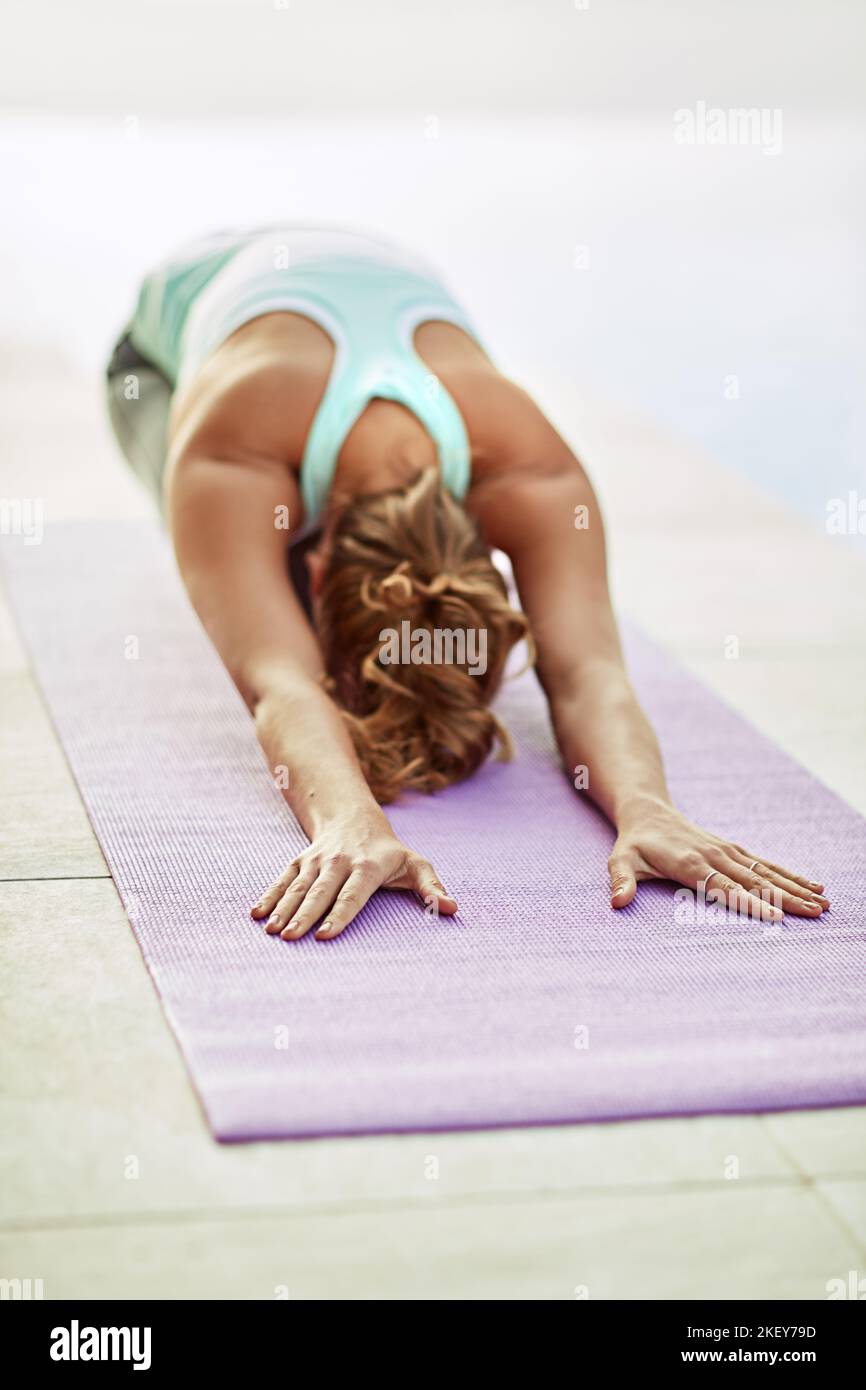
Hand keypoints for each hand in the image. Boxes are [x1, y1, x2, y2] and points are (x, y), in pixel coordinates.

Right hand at [250, 811, 457, 940]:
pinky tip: (257, 915)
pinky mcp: (300, 862)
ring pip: (298, 887)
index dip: (340, 915)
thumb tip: (452, 908)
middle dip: (305, 916)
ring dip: (283, 909)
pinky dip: (270, 896)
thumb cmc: (390, 852)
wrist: (355, 818)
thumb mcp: (415, 864)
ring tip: (272, 932)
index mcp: (367, 867)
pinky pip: (283, 880)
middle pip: (320, 892)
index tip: (326, 936)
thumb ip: (431, 888)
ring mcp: (317, 861)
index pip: (352, 895)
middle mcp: (338, 862)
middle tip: (290, 938)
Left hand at [608, 796, 828, 921]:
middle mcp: (714, 856)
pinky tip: (811, 886)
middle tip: (814, 913)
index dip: (749, 902)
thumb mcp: (620, 860)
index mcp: (689, 863)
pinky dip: (789, 875)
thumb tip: (616, 903)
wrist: (648, 811)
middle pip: (754, 881)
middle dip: (786, 898)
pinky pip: (765, 864)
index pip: (723, 887)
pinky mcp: (734, 850)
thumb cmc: (635, 843)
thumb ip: (621, 881)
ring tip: (822, 903)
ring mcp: (727, 851)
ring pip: (766, 872)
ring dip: (795, 887)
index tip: (774, 916)